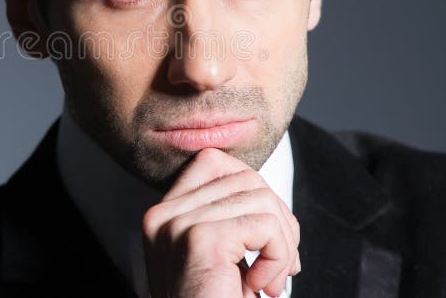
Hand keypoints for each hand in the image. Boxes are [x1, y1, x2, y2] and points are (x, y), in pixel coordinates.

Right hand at [142, 148, 300, 297]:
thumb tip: (266, 189)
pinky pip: (264, 225)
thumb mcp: (218, 258)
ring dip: (283, 243)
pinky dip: (278, 256)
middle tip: (278, 264)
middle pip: (243, 176)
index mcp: (162, 216)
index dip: (252, 187)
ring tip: (269, 282)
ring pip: (260, 198)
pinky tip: (261, 288)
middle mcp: (162, 216)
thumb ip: (228, 217)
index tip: (265, 234)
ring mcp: (176, 225)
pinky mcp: (199, 240)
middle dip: (278, 217)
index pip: (213, 161)